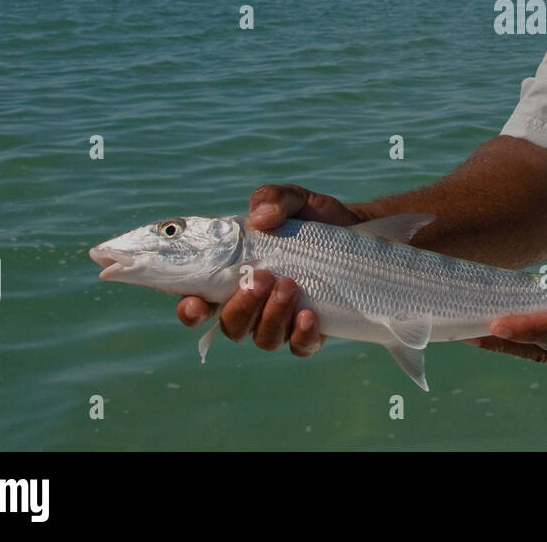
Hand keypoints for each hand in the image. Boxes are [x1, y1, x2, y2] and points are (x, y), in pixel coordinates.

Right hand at [176, 183, 361, 355]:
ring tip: (290, 285)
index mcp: (233, 278)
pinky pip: (300, 347)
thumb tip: (260, 217)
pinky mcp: (311, 332)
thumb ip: (272, 198)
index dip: (190, 310)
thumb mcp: (293, 199)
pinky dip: (301, 335)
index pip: (199, 303)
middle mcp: (253, 306)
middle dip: (242, 307)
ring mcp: (281, 322)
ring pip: (264, 338)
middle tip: (262, 278)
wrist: (355, 231)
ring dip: (272, 316)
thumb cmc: (311, 218)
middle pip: (231, 326)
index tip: (196, 303)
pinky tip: (310, 315)